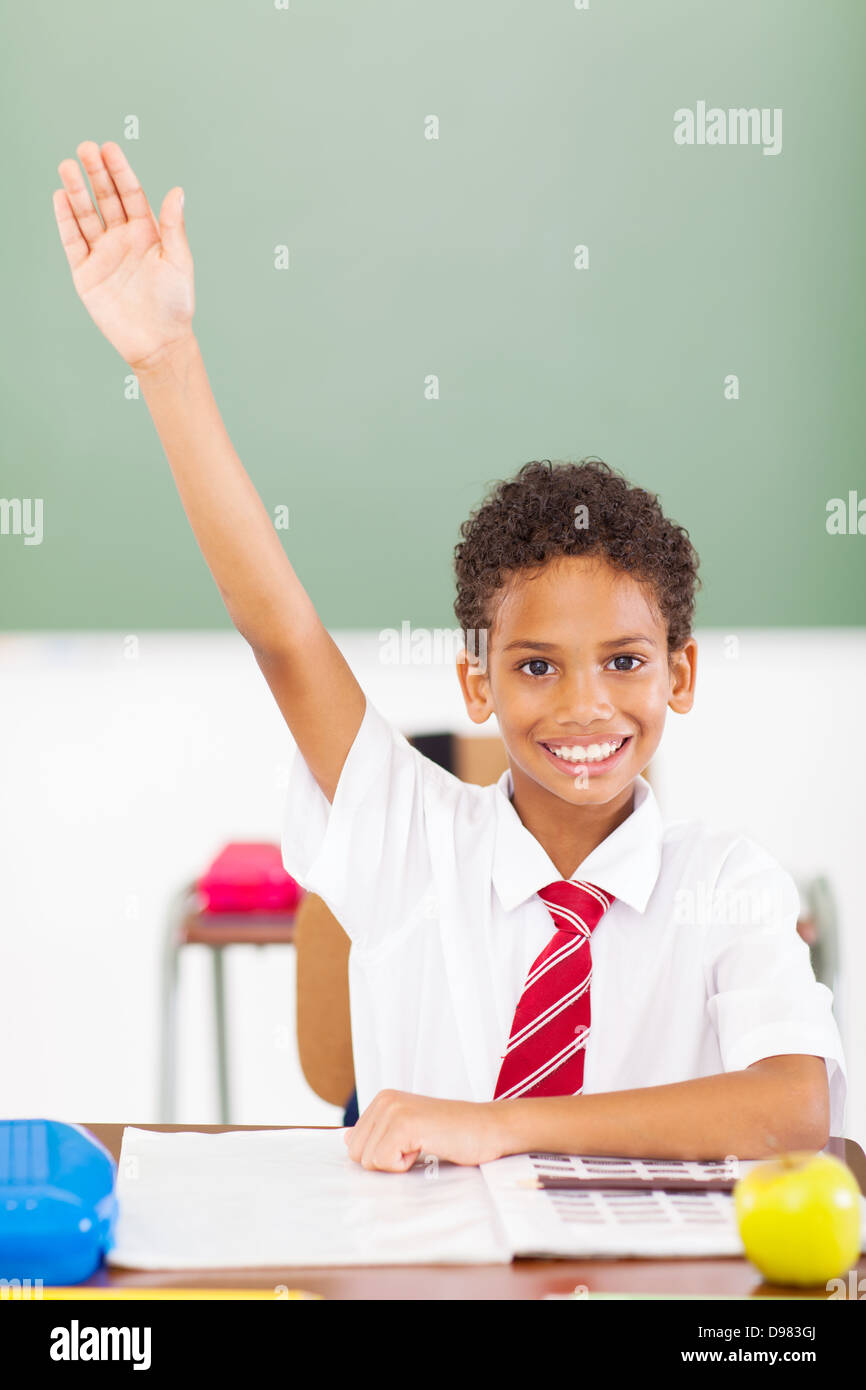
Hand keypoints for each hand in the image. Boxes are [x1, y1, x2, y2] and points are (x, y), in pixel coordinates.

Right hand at [53, 141, 194, 371]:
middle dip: (95, 174)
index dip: (120, 171)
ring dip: (76, 192)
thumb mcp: (179, 262)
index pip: (130, 194)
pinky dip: (65, 221)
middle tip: (85, 148)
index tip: (110, 148)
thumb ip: (173, 227)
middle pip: (105, 199)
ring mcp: (103, 254)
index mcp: (148, 233)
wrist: (159, 343)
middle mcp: (123, 239)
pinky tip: (60, 198)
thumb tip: (177, 191)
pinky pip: (73, 242)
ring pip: (86, 216)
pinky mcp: (86, 273)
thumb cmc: (176, 304)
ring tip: (67, 167)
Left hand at [343, 1089, 509, 1170]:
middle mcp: (385, 1100)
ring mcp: (393, 1109)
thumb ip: (378, 1133)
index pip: (354, 1144)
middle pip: (357, 1153)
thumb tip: (345, 1139)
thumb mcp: (410, 1130)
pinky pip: (384, 1162)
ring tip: (423, 1144)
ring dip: (397, 1163)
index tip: (410, 1145)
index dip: (382, 1156)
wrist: (489, 1128)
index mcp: (383, 1100)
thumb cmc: (454, 1134)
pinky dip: (405, 1165)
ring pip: (369, 1160)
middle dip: (386, 1161)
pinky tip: (426, 1146)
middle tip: (417, 1146)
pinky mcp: (404, 1124)